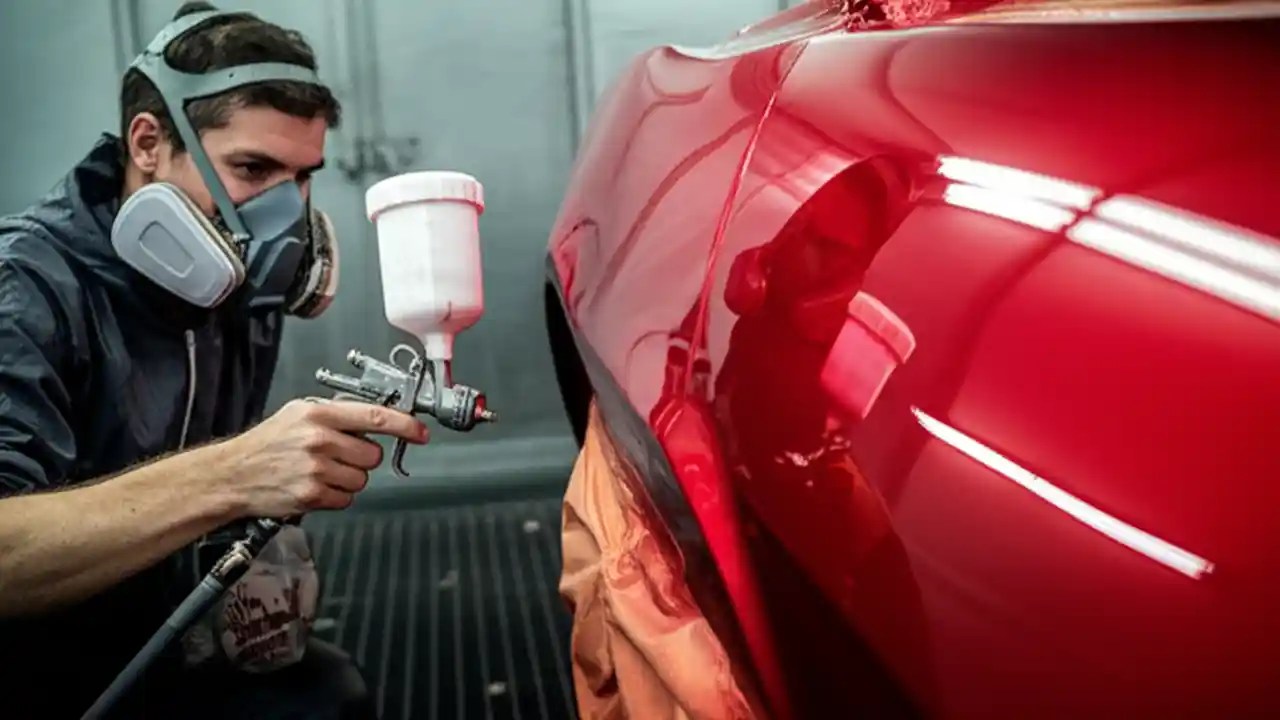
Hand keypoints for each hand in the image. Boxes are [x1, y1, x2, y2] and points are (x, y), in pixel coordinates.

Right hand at [220, 398, 428, 516]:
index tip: (420, 431)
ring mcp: (316, 469)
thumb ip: (336, 415)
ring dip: (348, 479)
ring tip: (322, 472)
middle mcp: (319, 439)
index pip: (374, 416)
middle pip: (372, 455)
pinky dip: (336, 496)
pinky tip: (316, 487)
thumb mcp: (298, 414)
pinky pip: (347, 498)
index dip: (403, 425)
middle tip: (338, 457)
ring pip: (362, 479)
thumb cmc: (266, 444)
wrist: (232, 475)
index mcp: (318, 413)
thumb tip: (374, 420)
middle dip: (361, 458)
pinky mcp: (312, 495)